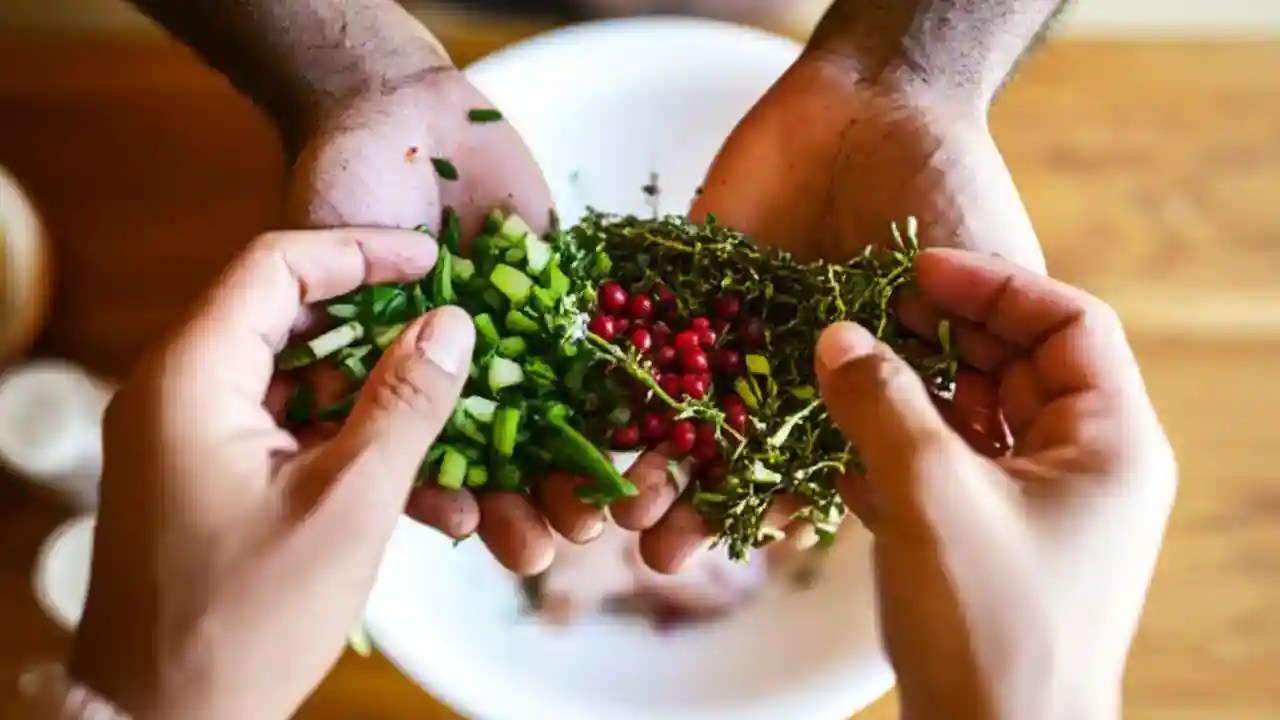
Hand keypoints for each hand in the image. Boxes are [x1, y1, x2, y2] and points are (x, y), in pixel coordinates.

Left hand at [69, 229, 474, 718]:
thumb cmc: (246, 618)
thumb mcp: (347, 502)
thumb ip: (404, 402)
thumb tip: (452, 324)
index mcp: (193, 377)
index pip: (277, 267)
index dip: (361, 252)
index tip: (435, 260)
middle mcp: (181, 392)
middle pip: (292, 321)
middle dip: (384, 329)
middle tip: (456, 333)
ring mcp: (194, 439)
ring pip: (302, 384)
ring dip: (381, 402)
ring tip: (460, 422)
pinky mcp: (213, 480)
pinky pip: (293, 436)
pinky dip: (354, 449)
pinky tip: (432, 491)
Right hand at [281, 52, 588, 574]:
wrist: (397, 112)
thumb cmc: (342, 187)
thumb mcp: (325, 267)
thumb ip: (348, 329)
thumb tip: (385, 405)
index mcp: (396, 394)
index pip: (420, 468)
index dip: (442, 502)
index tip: (466, 530)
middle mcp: (462, 382)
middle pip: (496, 466)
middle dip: (520, 508)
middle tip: (546, 548)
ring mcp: (518, 346)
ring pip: (553, 426)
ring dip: (572, 473)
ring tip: (599, 514)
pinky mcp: (565, 304)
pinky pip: (596, 355)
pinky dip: (616, 395)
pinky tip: (637, 434)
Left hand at [618, 39, 1049, 571]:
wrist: (884, 99)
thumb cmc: (948, 188)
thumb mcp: (967, 295)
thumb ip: (938, 367)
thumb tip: (927, 461)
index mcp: (857, 396)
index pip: (814, 476)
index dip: (780, 515)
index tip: (749, 552)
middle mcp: (788, 377)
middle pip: (734, 460)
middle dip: (697, 509)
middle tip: (657, 554)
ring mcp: (733, 333)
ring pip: (681, 411)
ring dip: (648, 461)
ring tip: (614, 508)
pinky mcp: (688, 283)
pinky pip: (644, 333)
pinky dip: (615, 374)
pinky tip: (585, 416)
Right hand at [815, 249, 1174, 717]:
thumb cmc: (987, 625)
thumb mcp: (930, 496)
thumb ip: (880, 402)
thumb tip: (834, 336)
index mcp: (1110, 444)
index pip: (1069, 322)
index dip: (993, 285)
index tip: (914, 271)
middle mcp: (1084, 468)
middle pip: (1018, 364)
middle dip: (941, 335)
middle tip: (866, 314)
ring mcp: (1038, 510)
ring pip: (976, 417)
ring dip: (909, 392)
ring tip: (842, 373)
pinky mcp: (992, 545)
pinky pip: (949, 469)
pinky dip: (899, 450)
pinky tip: (843, 450)